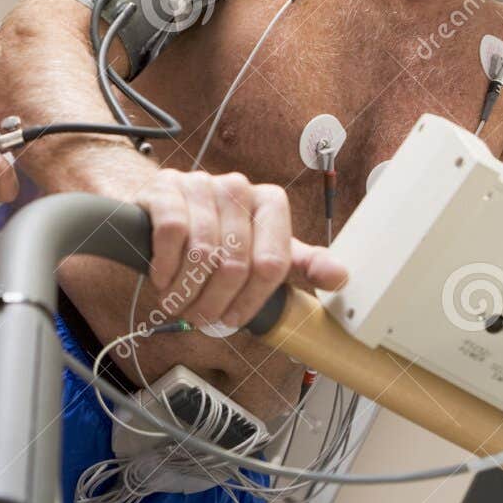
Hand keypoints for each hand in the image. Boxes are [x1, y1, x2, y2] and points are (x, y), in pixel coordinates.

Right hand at [134, 168, 347, 329]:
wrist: (167, 210)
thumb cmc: (219, 235)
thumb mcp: (263, 250)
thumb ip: (303, 263)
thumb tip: (340, 277)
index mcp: (270, 202)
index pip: (271, 263)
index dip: (251, 301)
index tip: (234, 319)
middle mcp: (239, 187)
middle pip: (235, 264)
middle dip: (215, 302)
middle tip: (201, 318)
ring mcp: (201, 184)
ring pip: (202, 253)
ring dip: (186, 291)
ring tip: (179, 303)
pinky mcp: (167, 186)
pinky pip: (172, 233)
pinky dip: (166, 266)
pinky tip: (162, 278)